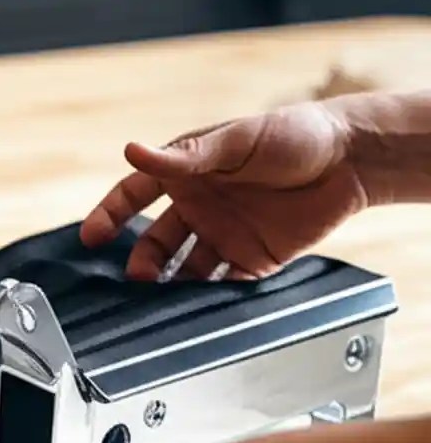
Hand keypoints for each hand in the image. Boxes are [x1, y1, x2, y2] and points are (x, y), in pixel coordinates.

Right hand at [80, 100, 367, 280]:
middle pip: (154, 242)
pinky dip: (207, 299)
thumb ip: (184, 155)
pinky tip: (199, 306)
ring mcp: (223, 235)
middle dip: (140, 262)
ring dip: (169, 285)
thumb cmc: (294, 135)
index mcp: (187, 173)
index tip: (89, 237)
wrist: (352, 161)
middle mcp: (199, 206)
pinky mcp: (252, 260)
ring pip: (183, 269)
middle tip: (135, 279)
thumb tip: (132, 150)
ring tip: (162, 299)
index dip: (109, 215)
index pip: (134, 194)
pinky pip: (221, 286)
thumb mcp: (236, 140)